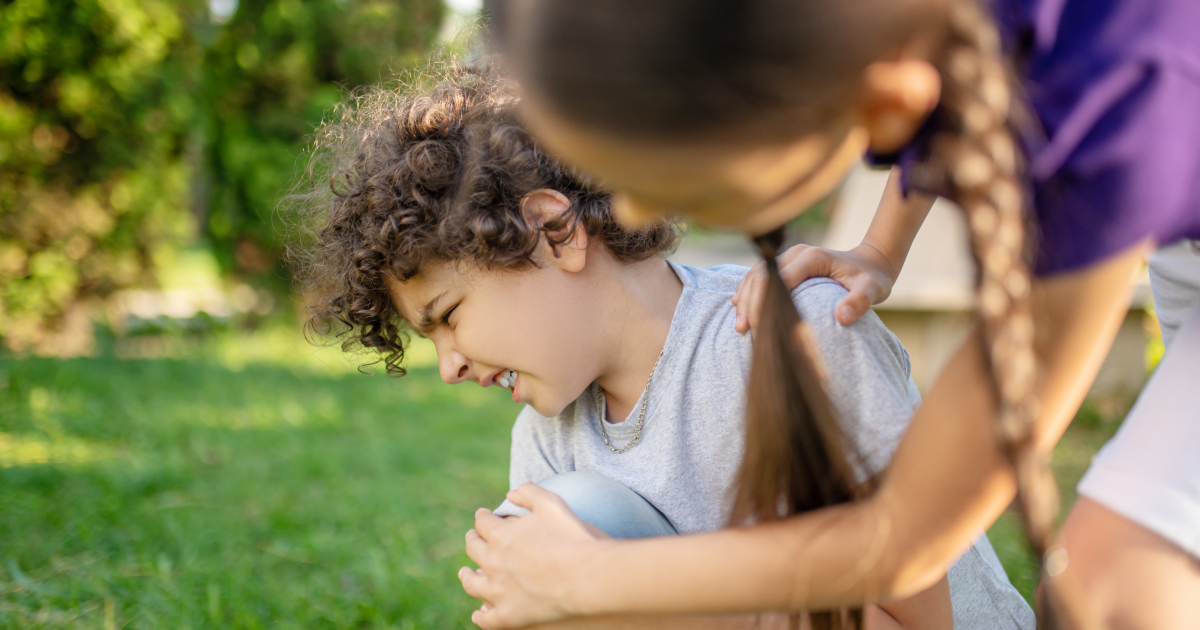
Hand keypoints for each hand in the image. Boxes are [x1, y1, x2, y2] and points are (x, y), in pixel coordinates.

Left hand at [460, 484, 608, 628]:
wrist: (588, 576)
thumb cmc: (572, 537)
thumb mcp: (551, 503)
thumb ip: (529, 493)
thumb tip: (509, 494)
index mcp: (500, 535)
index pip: (482, 522)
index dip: (483, 516)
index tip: (484, 515)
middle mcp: (492, 563)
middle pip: (473, 549)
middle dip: (472, 540)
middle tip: (474, 537)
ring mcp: (498, 592)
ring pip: (472, 584)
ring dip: (467, 576)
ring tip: (466, 573)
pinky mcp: (508, 616)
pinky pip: (486, 618)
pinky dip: (480, 614)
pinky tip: (480, 612)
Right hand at [731, 242, 896, 330]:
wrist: (872, 262)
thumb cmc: (872, 278)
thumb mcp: (872, 290)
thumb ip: (859, 302)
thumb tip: (842, 318)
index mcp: (812, 258)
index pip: (778, 280)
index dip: (766, 304)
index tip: (762, 329)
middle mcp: (797, 253)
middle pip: (762, 277)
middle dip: (751, 304)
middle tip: (744, 330)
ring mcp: (790, 257)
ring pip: (756, 274)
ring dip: (745, 298)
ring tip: (740, 325)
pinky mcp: (787, 264)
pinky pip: (760, 275)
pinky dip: (748, 290)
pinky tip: (740, 307)